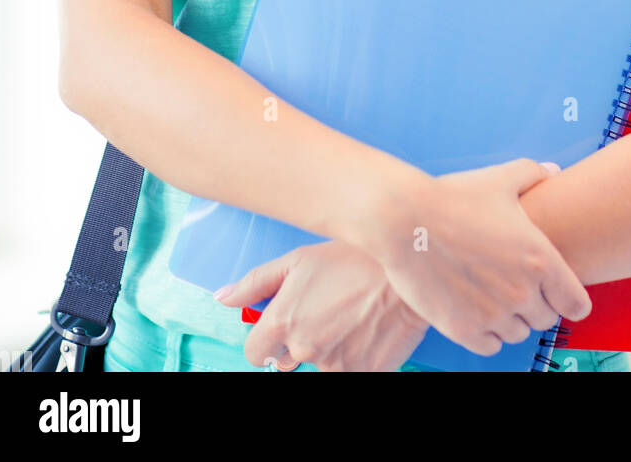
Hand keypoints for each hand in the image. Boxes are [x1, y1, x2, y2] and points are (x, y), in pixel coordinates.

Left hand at [213, 240, 428, 372]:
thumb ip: (256, 283)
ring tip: (352, 314)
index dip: (266, 340)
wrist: (408, 267)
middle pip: (288, 360)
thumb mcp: (298, 259)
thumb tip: (222, 298)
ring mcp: (335, 365)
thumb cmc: (354, 257)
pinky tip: (367, 329)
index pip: (255, 353)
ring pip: (323, 364)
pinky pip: (352, 371)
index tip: (281, 328)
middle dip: (301, 341)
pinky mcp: (365, 374)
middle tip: (326, 312)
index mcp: (282, 322)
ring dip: (332, 347)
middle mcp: (304, 348)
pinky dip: (357, 356)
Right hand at [374, 158, 592, 357]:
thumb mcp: (499, 179)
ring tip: (493, 295)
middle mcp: (522, 293)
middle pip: (545, 318)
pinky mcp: (464, 330)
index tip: (559, 294)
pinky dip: (487, 333)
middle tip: (516, 284)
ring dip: (511, 319)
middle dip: (536, 303)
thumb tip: (553, 171)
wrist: (404, 220)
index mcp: (540, 259)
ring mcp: (493, 315)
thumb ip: (533, 174)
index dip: (570, 298)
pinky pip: (490, 347)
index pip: (576, 303)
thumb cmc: (453, 198)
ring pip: (518, 333)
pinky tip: (476, 311)